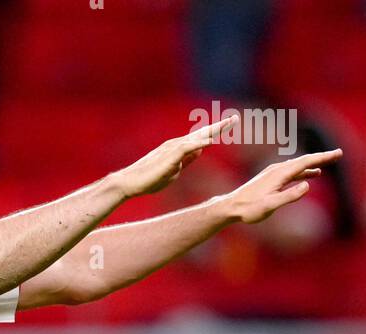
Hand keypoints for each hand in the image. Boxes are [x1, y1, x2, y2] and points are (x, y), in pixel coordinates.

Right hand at [116, 116, 238, 197]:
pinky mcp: (168, 157)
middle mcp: (177, 144)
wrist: (131, 183)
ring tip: (227, 125)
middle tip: (235, 119)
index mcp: (178, 149)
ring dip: (212, 131)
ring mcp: (172, 149)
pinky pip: (186, 148)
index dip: (215, 132)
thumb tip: (200, 150)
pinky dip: (198, 143)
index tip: (229, 126)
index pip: (200, 138)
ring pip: (196, 137)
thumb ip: (187, 160)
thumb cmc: (149, 179)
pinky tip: (210, 141)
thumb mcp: (174, 171)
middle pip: (201, 133)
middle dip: (218, 126)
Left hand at [223, 148, 343, 224]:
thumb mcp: (271, 206)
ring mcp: (273, 173)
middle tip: (338, 154)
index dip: (323, 157)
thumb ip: (289, 196)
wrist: (231, 207)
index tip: (338, 153)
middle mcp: (277, 169)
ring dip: (313, 164)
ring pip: (298, 166)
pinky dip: (303, 171)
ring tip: (326, 165)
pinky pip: (291, 172)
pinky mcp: (270, 178)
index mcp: (280, 174)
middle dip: (322, 158)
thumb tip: (308, 185)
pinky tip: (309, 176)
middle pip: (304, 160)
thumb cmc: (250, 209)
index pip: (307, 162)